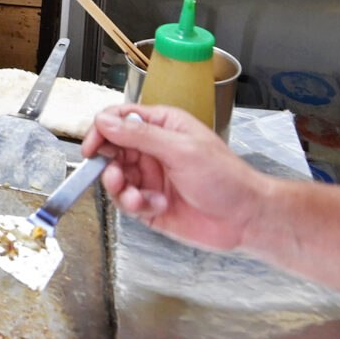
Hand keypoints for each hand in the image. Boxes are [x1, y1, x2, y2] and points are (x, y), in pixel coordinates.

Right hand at [82, 104, 273, 252]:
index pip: (119, 120)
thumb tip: (105, 121)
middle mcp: (153, 150)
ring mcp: (150, 177)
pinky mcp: (149, 203)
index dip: (102, 131)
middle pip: (111, 149)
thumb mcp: (181, 150)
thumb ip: (140, 135)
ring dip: (121, 188)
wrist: (247, 219)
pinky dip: (135, 205)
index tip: (92, 147)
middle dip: (109, 164)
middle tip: (115, 175)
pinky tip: (156, 205)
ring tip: (136, 196)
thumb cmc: (227, 179)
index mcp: (162, 127)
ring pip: (115, 177)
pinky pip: (126, 201)